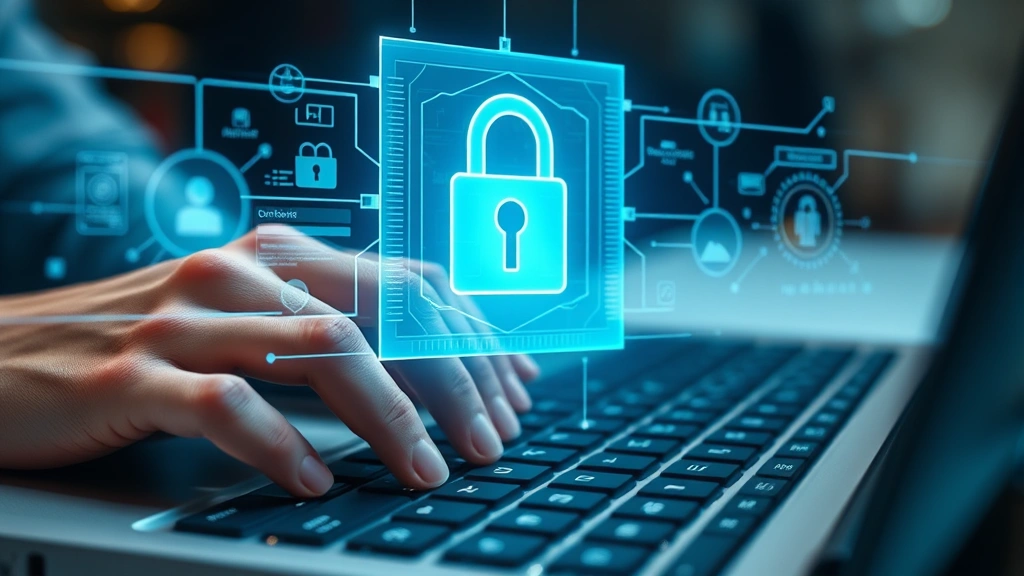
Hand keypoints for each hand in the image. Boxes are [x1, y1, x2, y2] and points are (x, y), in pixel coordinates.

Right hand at [0, 230, 539, 496]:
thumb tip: (427, 373)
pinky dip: (283, 445)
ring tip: (428, 470)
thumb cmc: (143, 346)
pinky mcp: (133, 373)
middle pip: (385, 313)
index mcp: (284, 255)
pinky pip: (228, 403)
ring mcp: (188, 316)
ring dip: (392, 417)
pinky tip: (314, 483)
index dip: (474, 335)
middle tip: (490, 442)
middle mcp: (244, 270)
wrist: (7, 356)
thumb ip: (325, 332)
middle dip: (454, 382)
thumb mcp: (247, 321)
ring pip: (324, 350)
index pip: (409, 282)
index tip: (514, 390)